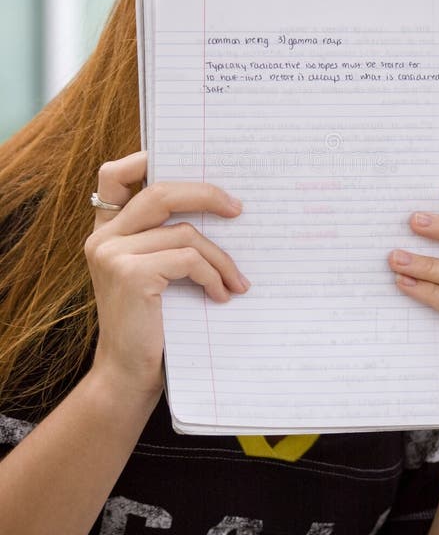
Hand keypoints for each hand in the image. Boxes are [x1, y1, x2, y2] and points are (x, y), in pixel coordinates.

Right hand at [84, 151, 249, 397]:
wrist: (129, 375)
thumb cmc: (151, 324)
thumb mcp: (155, 274)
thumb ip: (164, 239)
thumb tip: (220, 204)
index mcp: (107, 231)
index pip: (112, 176)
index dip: (142, 159)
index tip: (184, 163)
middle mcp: (104, 237)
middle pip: (160, 191)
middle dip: (206, 195)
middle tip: (238, 209)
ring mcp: (112, 254)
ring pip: (184, 231)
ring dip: (219, 257)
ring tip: (236, 280)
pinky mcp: (130, 273)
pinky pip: (187, 258)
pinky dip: (212, 275)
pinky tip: (222, 295)